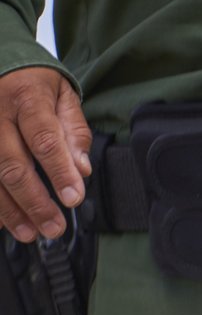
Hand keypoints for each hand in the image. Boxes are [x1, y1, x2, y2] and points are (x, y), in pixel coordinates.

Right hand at [0, 66, 91, 242]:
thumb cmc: (34, 81)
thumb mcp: (63, 95)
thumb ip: (74, 132)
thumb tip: (82, 170)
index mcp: (26, 98)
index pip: (44, 139)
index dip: (59, 171)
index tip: (73, 199)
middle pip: (12, 163)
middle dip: (34, 201)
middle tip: (54, 228)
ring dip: (9, 209)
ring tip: (30, 233)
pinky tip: (2, 222)